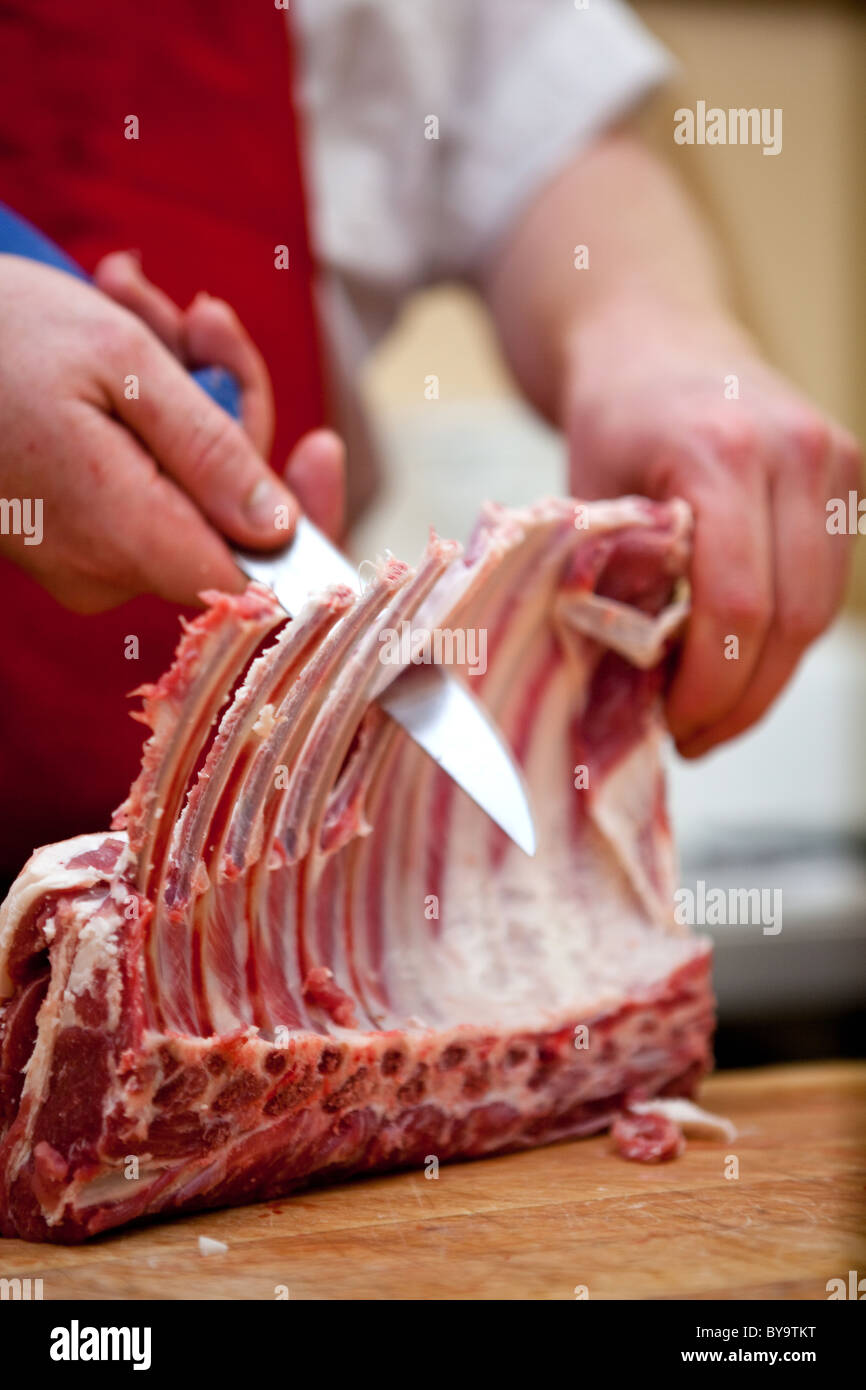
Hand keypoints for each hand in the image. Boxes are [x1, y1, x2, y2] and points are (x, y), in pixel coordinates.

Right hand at [0, 253, 343, 612]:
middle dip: (227, 404)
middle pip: (224, 514)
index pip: (255, 584)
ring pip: (183, 485)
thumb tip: (280, 528)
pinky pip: (140, 480)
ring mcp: (82, 557)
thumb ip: (211, 453)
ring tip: (137, 300)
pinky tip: (122, 328)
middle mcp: (105, 569)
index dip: (301, 522)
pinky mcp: (67, 532)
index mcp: (126, 536)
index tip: (321, 448)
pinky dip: (143, 407)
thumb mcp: (121, 366)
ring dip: (181, 386)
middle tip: (202, 317)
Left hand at [563, 301, 862, 756]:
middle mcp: (796, 450)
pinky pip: (825, 585)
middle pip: (792, 618)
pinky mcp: (849, 477)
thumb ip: (613, 584)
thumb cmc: (612, 418)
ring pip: (819, 612)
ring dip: (768, 678)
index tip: (672, 727)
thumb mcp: (588, 499)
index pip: (737, 603)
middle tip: (693, 738)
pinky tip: (739, 663)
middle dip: (742, 697)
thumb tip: (631, 692)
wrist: (656, 337)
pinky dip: (783, 637)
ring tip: (712, 713)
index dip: (710, 683)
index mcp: (722, 451)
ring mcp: (834, 460)